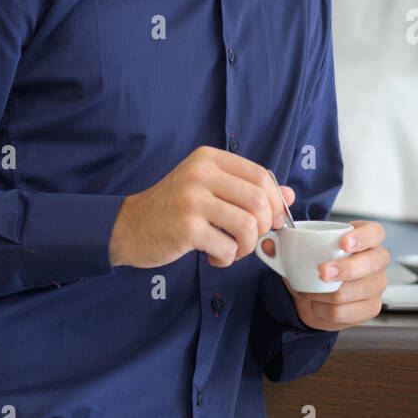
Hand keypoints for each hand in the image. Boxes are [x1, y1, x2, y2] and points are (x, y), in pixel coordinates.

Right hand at [110, 147, 293, 267]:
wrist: (128, 226)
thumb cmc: (174, 208)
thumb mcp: (209, 188)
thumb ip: (247, 188)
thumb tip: (289, 196)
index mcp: (209, 159)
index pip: (261, 175)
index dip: (276, 201)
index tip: (273, 219)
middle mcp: (200, 174)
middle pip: (259, 200)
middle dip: (264, 226)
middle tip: (251, 238)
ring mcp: (192, 200)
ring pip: (247, 225)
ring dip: (247, 246)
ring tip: (233, 250)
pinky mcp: (186, 228)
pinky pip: (227, 247)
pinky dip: (228, 258)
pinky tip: (216, 257)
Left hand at [277, 220, 389, 330]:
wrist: (315, 293)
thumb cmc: (315, 265)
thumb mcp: (299, 251)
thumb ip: (282, 245)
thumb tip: (266, 244)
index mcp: (365, 238)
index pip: (375, 232)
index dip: (363, 237)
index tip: (343, 243)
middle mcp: (376, 260)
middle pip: (373, 262)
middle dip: (347, 269)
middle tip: (322, 272)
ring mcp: (376, 284)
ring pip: (358, 290)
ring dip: (328, 293)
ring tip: (310, 291)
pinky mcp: (370, 307)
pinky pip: (349, 311)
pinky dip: (327, 310)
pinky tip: (317, 304)